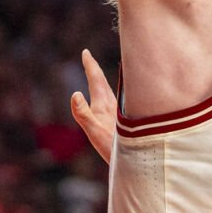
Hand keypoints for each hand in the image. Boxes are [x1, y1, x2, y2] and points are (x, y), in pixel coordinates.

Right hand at [68, 48, 116, 162]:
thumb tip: (75, 94)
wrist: (137, 159)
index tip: (85, 52)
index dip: (90, 65)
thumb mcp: (94, 131)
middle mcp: (113, 104)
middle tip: (87, 57)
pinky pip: (114, 98)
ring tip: (97, 74)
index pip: (96, 79)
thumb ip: (83, 114)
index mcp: (104, 104)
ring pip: (109, 89)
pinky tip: (112, 98)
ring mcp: (118, 111)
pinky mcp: (123, 118)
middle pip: (102, 81)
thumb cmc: (113, 147)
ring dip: (101, 80)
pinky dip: (108, 92)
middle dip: (94, 69)